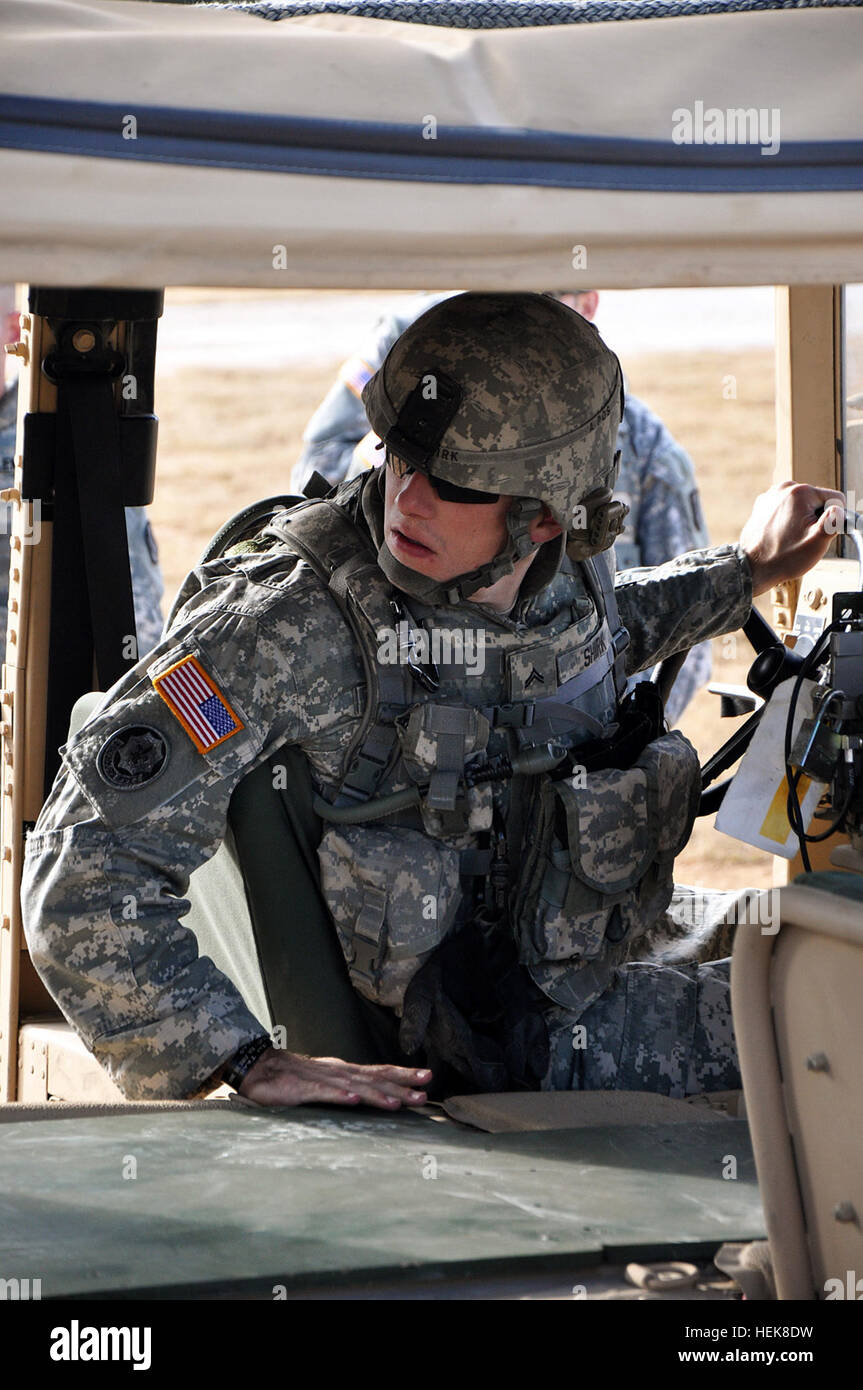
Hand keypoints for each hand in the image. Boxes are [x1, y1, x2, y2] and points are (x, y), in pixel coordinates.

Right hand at [238, 1046, 431, 1109]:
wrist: (259, 1068)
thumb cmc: (295, 1078)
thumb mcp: (328, 1083)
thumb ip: (349, 1089)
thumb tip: (373, 1097)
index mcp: (345, 1072)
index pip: (380, 1072)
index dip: (404, 1075)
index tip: (427, 1078)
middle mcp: (338, 1072)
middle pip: (374, 1078)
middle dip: (400, 1084)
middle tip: (424, 1090)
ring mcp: (321, 1080)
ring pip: (353, 1087)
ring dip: (376, 1095)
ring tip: (396, 1103)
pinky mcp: (302, 1090)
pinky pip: (323, 1094)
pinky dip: (338, 1096)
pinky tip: (352, 1101)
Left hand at [739, 482, 844, 596]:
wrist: (754, 568)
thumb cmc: (784, 558)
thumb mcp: (817, 543)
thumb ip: (833, 522)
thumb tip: (839, 509)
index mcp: (801, 492)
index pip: (836, 499)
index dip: (832, 519)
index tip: (818, 532)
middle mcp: (785, 488)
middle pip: (818, 501)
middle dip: (816, 518)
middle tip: (803, 537)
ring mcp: (771, 494)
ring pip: (803, 505)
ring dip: (803, 519)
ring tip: (791, 537)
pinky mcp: (763, 504)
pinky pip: (787, 508)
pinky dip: (788, 519)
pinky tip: (781, 534)